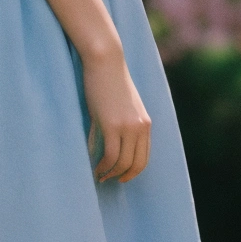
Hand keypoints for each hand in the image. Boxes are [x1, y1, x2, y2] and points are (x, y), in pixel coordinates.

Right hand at [83, 50, 150, 183]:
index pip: (144, 157)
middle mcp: (141, 126)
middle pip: (136, 163)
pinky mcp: (113, 124)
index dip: (133, 171)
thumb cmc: (109, 81)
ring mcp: (128, 126)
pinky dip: (102, 165)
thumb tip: (108, 146)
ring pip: (123, 162)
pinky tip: (95, 167)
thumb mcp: (121, 106)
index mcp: (145, 123)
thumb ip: (120, 126)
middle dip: (123, 176)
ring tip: (99, 176)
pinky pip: (110, 154)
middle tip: (109, 180)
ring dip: (110, 173)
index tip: (121, 176)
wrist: (105, 61)